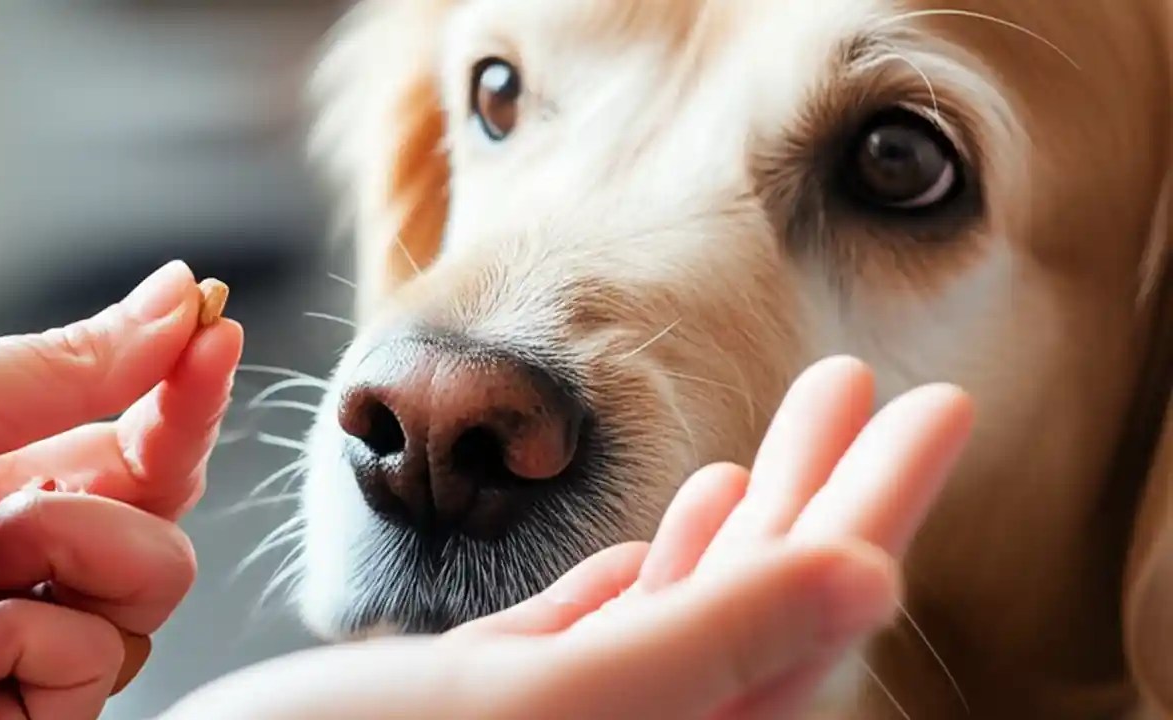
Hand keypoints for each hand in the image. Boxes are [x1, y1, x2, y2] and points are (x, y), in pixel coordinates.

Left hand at [0, 261, 242, 718]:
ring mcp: (32, 632)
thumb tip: (178, 300)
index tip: (215, 329)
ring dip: (78, 552)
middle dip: (148, 466)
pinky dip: (37, 641)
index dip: (181, 381)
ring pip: (160, 579)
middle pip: (165, 499)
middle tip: (76, 454)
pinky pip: (107, 658)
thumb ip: (71, 364)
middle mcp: (23, 552)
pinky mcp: (35, 713)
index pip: (130, 425)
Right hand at [161, 356, 972, 719]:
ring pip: (695, 608)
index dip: (880, 506)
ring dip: (749, 511)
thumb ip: (701, 650)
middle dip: (826, 487)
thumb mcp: (530, 716)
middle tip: (867, 375)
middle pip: (768, 609)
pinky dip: (656, 567)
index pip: (812, 626)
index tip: (935, 403)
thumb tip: (871, 579)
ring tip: (798, 420)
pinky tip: (682, 517)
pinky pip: (615, 636)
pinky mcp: (507, 713)